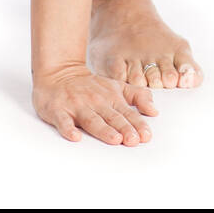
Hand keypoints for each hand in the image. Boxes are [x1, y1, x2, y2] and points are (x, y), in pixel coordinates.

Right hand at [32, 63, 158, 143]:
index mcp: (111, 97)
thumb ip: (137, 96)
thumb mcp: (116, 86)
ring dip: (103, 129)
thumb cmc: (91, 85)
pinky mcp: (59, 111)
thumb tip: (154, 111)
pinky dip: (68, 129)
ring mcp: (77, 106)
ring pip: (91, 119)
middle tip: (133, 140)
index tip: (146, 136)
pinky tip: (75, 137)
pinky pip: (63, 121)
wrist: (59, 72)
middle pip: (112, 117)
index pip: (127, 113)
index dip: (137, 124)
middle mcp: (96, 101)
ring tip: (114, 139)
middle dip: (124, 128)